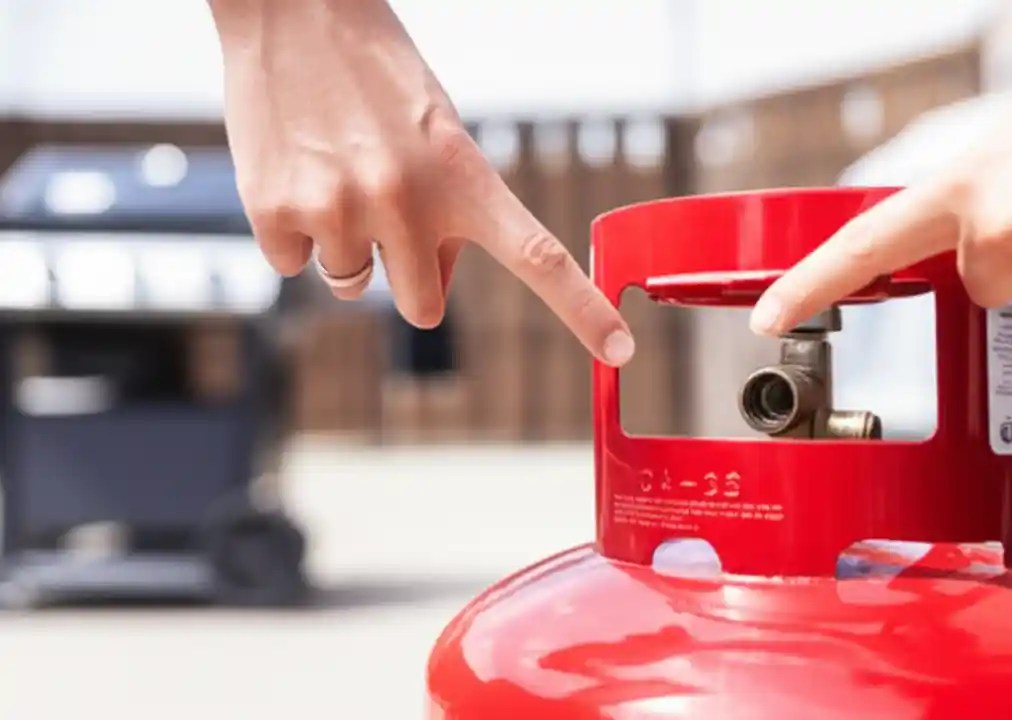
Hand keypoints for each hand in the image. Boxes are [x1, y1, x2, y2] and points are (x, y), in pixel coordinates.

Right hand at [209, 0, 633, 365]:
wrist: (290, 8)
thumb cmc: (378, 76)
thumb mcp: (439, 136)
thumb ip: (451, 214)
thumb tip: (431, 287)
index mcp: (464, 177)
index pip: (539, 256)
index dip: (583, 311)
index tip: (622, 351)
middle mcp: (407, 202)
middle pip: (422, 308)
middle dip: (410, 275)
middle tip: (388, 208)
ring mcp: (338, 210)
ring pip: (353, 286)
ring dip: (348, 246)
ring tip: (336, 172)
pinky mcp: (273, 213)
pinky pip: (295, 265)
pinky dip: (293, 231)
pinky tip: (295, 169)